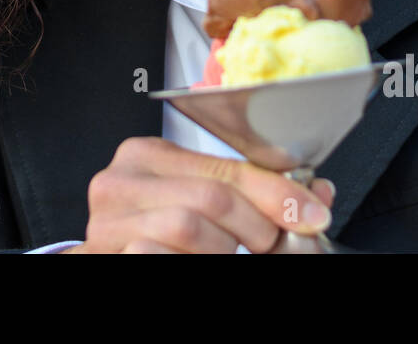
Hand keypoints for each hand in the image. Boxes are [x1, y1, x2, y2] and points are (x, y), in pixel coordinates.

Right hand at [62, 136, 335, 252]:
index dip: (276, 192)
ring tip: (227, 254)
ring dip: (223, 250)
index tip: (310, 214)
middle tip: (268, 243)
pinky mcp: (100, 254)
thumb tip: (317, 197)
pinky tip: (198, 260)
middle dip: (255, 225)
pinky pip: (153, 253)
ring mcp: (104, 223)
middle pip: (211, 197)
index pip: (226, 167)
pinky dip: (191, 262)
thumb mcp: (206, 204)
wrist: (118, 262)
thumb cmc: (161, 236)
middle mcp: (118, 182)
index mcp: (145, 156)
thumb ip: (254, 197)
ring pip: (187, 226)